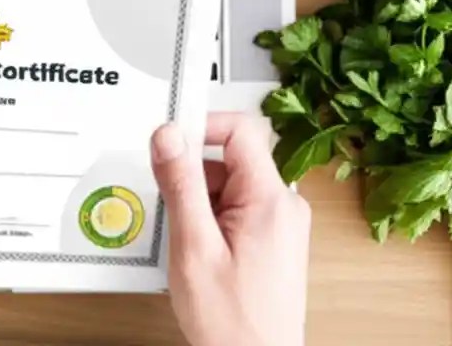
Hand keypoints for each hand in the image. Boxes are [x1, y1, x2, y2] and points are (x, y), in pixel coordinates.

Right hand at [150, 113, 310, 345]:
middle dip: (193, 176)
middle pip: (231, 159)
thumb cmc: (233, 322)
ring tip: (187, 242)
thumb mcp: (194, 248)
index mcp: (270, 200)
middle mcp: (283, 206)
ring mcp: (281, 223)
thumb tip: (168, 135)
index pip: (241, 131)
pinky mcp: (273, 239)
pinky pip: (236, 208)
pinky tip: (197, 250)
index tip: (169, 141)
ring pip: (230, 185)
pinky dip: (210, 219)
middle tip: (171, 209)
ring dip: (199, 201)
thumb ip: (181, 186)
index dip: (201, 127)